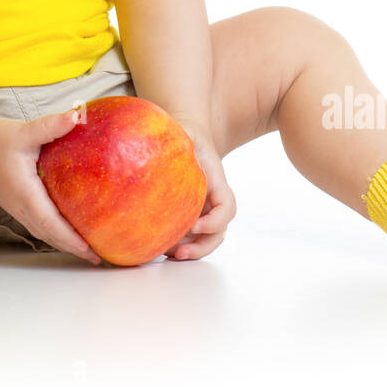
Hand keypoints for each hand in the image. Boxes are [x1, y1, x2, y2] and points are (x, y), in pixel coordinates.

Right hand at [0, 111, 102, 264]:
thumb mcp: (26, 131)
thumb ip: (51, 126)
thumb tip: (76, 116)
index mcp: (25, 193)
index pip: (49, 222)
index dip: (69, 237)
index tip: (88, 248)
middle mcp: (21, 207)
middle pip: (50, 235)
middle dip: (73, 248)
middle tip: (98, 258)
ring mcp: (19, 210)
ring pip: (45, 234)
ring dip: (65, 245)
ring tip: (89, 253)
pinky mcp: (19, 207)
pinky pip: (41, 227)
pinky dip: (56, 235)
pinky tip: (70, 235)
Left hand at [162, 120, 235, 260]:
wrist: (190, 142)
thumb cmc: (188, 136)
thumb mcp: (187, 132)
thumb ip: (182, 134)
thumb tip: (164, 141)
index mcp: (217, 183)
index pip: (226, 207)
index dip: (215, 221)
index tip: (195, 225)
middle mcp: (214, 201)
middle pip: (219, 232)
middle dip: (202, 246)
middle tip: (180, 252)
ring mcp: (204, 211)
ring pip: (206, 240)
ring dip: (192, 251)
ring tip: (169, 254)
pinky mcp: (191, 216)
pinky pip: (191, 237)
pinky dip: (180, 245)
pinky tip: (160, 246)